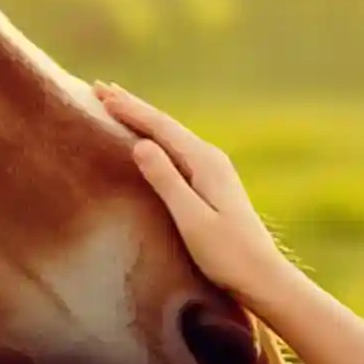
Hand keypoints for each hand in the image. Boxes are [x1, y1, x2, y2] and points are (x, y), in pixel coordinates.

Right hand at [93, 82, 296, 299]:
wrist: (263, 276)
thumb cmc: (227, 253)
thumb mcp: (191, 219)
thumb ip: (166, 180)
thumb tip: (140, 144)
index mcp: (205, 162)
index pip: (159, 127)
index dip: (128, 109)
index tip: (100, 93)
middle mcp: (210, 158)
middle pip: (165, 125)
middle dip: (132, 106)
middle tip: (100, 88)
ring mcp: (213, 170)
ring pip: (170, 135)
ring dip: (142, 119)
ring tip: (117, 105)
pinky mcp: (212, 184)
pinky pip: (176, 150)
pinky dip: (155, 138)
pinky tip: (148, 140)